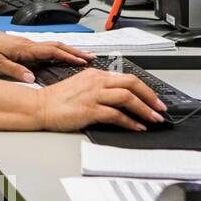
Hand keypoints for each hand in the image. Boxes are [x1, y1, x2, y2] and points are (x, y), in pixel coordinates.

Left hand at [0, 27, 92, 81]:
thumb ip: (14, 70)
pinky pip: (46, 48)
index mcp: (24, 48)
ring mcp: (27, 44)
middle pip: (57, 46)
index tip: (83, 61)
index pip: (52, 51)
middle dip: (75, 51)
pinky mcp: (24, 47)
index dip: (69, 56)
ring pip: (53, 46)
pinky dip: (58, 51)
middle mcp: (28, 44)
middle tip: (91, 57)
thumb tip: (32, 79)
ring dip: (68, 50)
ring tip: (82, 56)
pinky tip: (62, 56)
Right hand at [36, 68, 166, 132]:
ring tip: (153, 119)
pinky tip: (137, 127)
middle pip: (132, 83)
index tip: (154, 100)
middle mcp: (96, 81)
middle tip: (160, 108)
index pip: (127, 77)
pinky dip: (130, 122)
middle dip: (151, 97)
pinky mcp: (89, 109)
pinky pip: (116, 114)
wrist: (39, 106)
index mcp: (95, 74)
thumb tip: (121, 97)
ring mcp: (93, 95)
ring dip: (145, 109)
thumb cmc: (58, 100)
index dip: (145, 89)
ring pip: (128, 97)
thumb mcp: (82, 86)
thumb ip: (100, 87)